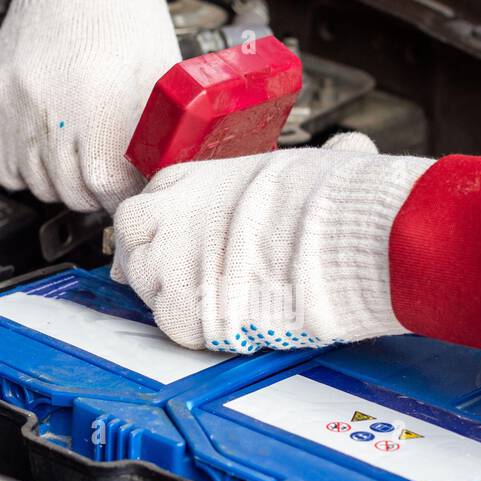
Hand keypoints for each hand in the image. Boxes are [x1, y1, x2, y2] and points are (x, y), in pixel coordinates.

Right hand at [0, 0, 179, 212]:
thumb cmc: (126, 18)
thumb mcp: (157, 76)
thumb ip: (155, 134)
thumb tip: (153, 183)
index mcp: (94, 97)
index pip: (103, 184)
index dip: (120, 195)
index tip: (126, 191)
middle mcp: (45, 102)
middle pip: (67, 190)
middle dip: (93, 194)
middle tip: (106, 180)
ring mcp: (11, 102)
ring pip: (34, 182)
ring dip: (60, 183)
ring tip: (79, 161)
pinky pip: (1, 164)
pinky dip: (26, 169)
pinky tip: (49, 151)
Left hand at [111, 134, 436, 350]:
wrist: (338, 242)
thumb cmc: (329, 200)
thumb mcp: (313, 162)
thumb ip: (311, 163)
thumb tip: (349, 153)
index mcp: (192, 178)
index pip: (150, 199)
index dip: (164, 222)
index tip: (181, 236)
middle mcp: (169, 217)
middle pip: (130, 239)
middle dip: (147, 255)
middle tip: (181, 272)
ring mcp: (170, 266)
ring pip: (143, 285)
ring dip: (168, 293)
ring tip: (209, 298)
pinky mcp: (182, 312)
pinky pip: (168, 324)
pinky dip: (190, 327)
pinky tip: (218, 319)